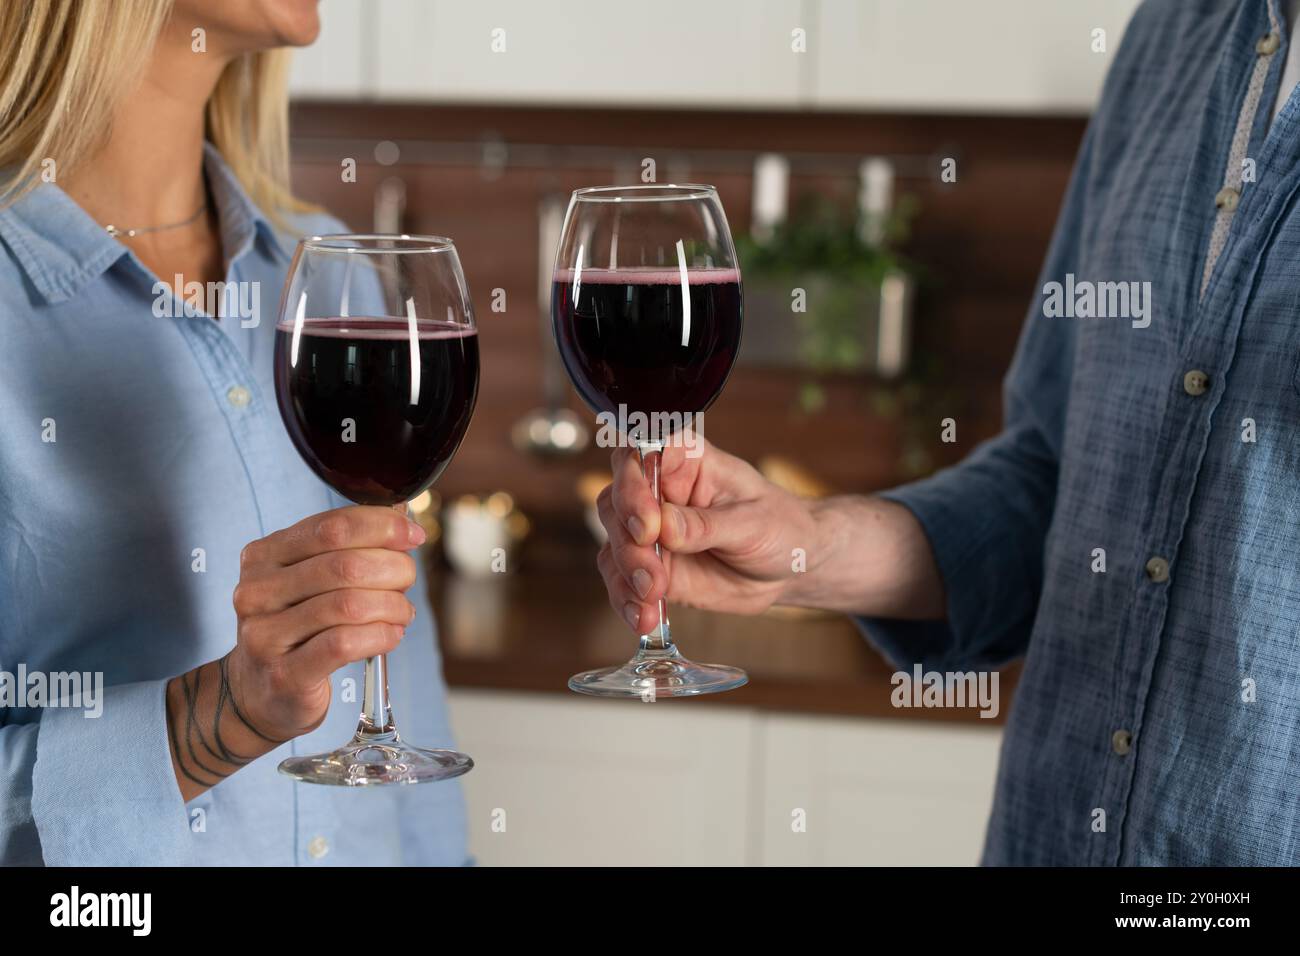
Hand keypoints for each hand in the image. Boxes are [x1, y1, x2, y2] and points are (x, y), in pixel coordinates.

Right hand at [225, 506, 424, 739]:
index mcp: (264, 556)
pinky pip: (345, 644)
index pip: (331, 526)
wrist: (259, 692)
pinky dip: (381, 635)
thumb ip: (347, 548)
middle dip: (393, 569)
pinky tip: (392, 634)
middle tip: (407, 581)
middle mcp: (257, 591)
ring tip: (402, 612)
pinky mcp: (285, 674)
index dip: (381, 526)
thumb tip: (401, 520)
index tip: (413, 535)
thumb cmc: (298, 627)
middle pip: (345, 565)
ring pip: (349, 605)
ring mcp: (265, 635)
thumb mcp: (310, 579)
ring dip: (392, 605)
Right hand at [596, 437, 817, 632]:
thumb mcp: (753, 522)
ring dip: (626, 575)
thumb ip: (707, 524)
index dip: (633, 485)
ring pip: (614, 544)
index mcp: (687, 461)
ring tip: (652, 598)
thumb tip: (664, 527)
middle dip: (628, 541)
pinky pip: (622, 581)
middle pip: (616, 502)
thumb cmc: (779, 527)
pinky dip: (627, 601)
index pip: (641, 455)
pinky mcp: (650, 566)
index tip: (648, 523)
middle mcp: (660, 491)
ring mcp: (651, 530)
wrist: (790, 568)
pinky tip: (642, 617)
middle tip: (652, 572)